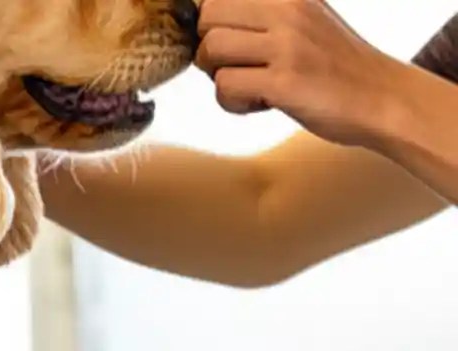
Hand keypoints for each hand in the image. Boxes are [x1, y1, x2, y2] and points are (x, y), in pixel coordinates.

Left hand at [196, 0, 408, 148]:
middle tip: (235, 68)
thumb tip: (203, 16)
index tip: (233, 46)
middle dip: (209, 49)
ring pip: (211, 50)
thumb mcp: (304, 20)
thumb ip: (263, 14)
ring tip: (249, 88)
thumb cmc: (335, 65)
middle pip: (207, 17)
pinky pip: (225, 86)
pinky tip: (259, 104)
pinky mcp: (285, 81)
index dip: (212, 24)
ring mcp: (288, 44)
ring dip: (218, 77)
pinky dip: (232, 102)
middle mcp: (288, 9)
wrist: (384, 98)